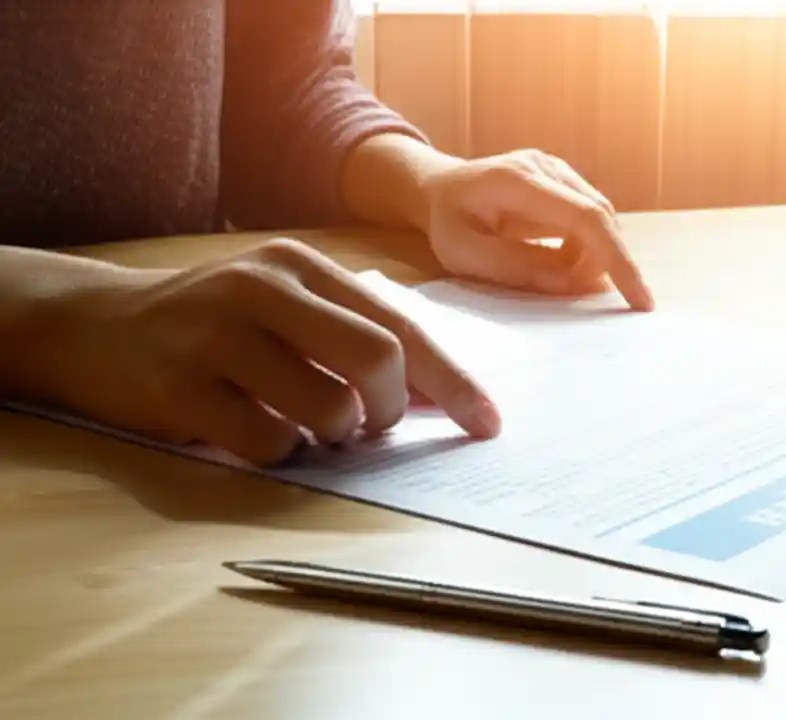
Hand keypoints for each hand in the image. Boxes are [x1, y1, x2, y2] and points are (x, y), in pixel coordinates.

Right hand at [30, 239, 498, 464]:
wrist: (95, 326)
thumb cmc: (216, 325)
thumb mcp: (286, 307)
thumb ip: (355, 337)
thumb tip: (437, 395)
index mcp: (302, 266)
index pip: (400, 326)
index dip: (451, 381)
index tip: (486, 424)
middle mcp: (263, 288)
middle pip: (377, 357)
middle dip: (391, 408)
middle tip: (373, 427)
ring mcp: (217, 335)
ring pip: (328, 407)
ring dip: (335, 435)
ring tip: (310, 428)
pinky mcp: (181, 387)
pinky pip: (269, 442)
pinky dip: (282, 453)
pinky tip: (260, 434)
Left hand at [418, 149, 654, 310]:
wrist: (438, 187)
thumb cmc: (447, 222)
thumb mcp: (465, 252)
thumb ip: (516, 266)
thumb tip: (572, 284)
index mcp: (519, 181)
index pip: (587, 218)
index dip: (617, 259)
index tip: (639, 300)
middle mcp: (546, 167)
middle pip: (601, 217)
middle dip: (608, 265)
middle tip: (593, 299)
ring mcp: (558, 170)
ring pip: (601, 219)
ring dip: (593, 257)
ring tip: (560, 278)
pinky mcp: (564, 181)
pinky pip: (590, 218)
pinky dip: (585, 248)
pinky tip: (561, 262)